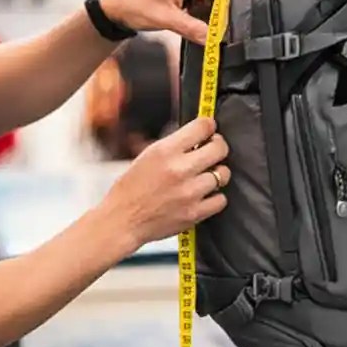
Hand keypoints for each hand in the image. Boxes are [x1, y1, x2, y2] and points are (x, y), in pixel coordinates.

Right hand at [99, 116, 229, 253]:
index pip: (202, 127)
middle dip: (218, 146)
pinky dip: (215, 196)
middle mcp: (180, 169)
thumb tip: (198, 135)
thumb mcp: (148, 155)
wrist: (123, 220)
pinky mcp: (194, 213)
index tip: (209, 129)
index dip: (209, 126)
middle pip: (219, 148)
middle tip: (213, 150)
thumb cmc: (131, 188)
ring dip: (217, 173)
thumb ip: (174, 144)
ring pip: (223, 174)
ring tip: (206, 175)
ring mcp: (189, 192)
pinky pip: (221, 199)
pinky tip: (204, 194)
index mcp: (166, 151)